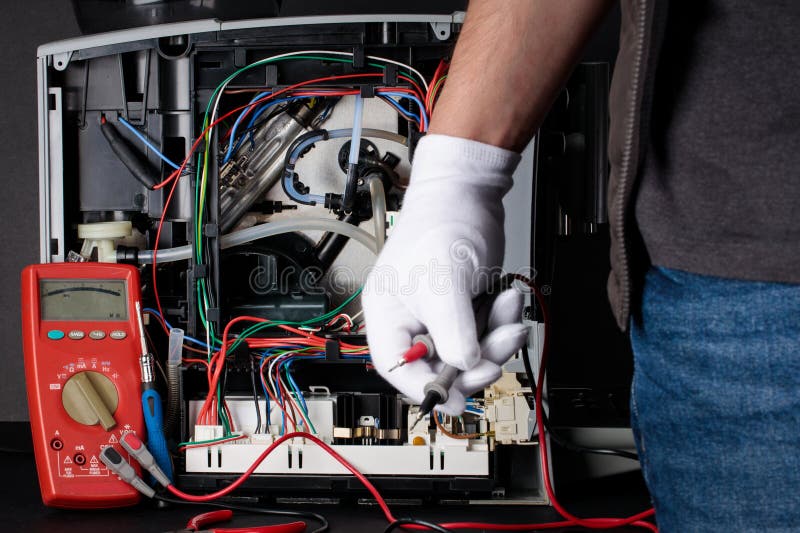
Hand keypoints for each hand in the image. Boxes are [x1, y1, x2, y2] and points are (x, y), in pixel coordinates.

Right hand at [363, 134, 529, 413]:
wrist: (469, 192)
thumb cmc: (440, 223)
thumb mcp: (443, 284)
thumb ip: (452, 332)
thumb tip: (464, 369)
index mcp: (389, 316)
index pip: (397, 368)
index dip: (425, 389)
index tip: (454, 403)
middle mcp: (413, 320)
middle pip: (440, 366)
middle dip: (474, 362)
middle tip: (493, 357)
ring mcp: (442, 315)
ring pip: (470, 352)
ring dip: (496, 338)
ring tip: (507, 312)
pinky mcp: (467, 307)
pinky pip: (486, 332)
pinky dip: (502, 321)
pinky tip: (508, 299)